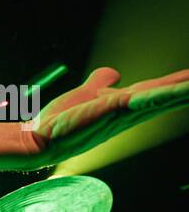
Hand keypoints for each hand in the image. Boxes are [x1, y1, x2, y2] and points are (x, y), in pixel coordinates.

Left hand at [29, 66, 188, 161]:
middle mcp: (132, 111)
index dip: (185, 83)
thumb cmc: (61, 121)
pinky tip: (178, 88)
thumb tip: (115, 72)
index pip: (164, 90)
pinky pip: (142, 99)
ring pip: (163, 97)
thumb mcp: (88, 95)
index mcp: (129, 104)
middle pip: (171, 95)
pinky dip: (161, 93)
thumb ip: (101, 83)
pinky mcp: (112, 110)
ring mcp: (123, 112)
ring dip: (184, 90)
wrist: (38, 138)